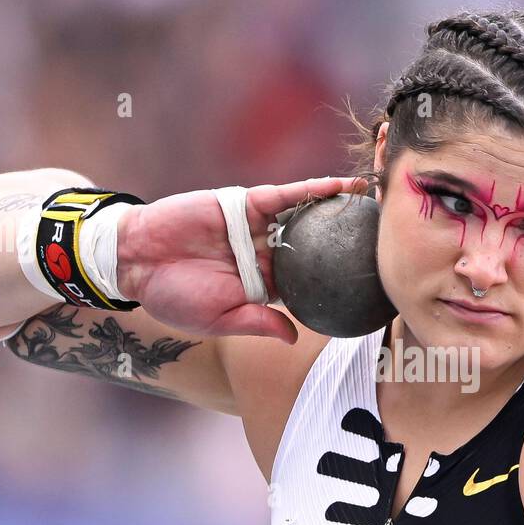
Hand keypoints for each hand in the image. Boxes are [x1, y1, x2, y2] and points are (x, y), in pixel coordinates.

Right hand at [116, 175, 367, 342]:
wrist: (136, 260)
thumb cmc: (174, 297)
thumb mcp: (220, 319)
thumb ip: (259, 323)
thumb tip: (294, 338)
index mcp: (263, 287)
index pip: (309, 284)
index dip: (337, 284)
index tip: (370, 289)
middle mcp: (266, 256)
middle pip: (317, 248)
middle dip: (348, 245)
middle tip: (387, 243)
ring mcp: (257, 228)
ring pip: (307, 217)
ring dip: (339, 209)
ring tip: (375, 205)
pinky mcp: (245, 204)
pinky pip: (285, 196)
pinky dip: (312, 190)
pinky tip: (340, 186)